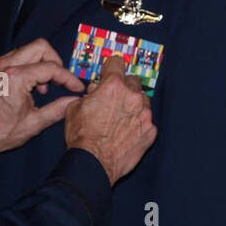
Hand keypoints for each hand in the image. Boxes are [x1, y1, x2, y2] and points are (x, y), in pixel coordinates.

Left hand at [0, 39, 84, 158]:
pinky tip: (27, 86)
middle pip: (41, 47)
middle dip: (55, 61)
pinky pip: (13, 57)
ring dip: (40, 63)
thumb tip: (73, 101)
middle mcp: (5, 66)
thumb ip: (57, 109)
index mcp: (17, 78)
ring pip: (27, 49)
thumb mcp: (33, 124)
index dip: (68, 78)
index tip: (75, 87)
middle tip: (60, 79)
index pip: (52, 68)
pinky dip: (26, 66)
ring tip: (42, 86)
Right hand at [64, 56, 156, 185]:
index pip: (117, 62)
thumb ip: (89, 95)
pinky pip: (147, 120)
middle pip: (132, 80)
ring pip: (143, 99)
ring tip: (121, 117)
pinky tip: (127, 131)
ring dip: (133, 104)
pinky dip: (139, 123)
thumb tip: (94, 92)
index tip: (110, 72)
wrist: (93, 164)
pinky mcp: (150, 131)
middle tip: (113, 99)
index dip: (111, 67)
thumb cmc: (82, 137)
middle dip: (123, 87)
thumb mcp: (75, 108)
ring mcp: (144, 114)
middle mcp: (132, 96)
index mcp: (113, 86)